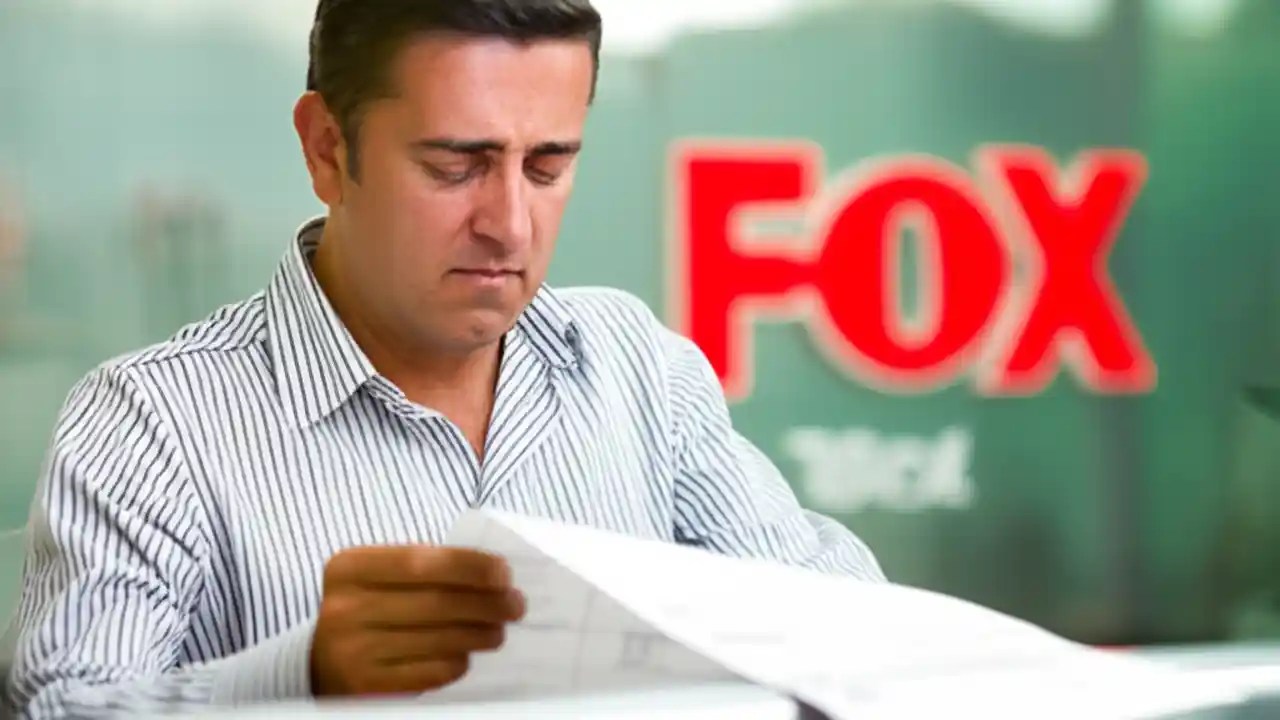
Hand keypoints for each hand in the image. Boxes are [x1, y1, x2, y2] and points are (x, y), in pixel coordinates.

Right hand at [310, 546, 524, 696]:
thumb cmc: (368, 608)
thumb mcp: (379, 577)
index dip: (469, 566)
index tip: (504, 573)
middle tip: (516, 604)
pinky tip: (468, 654)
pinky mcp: (366, 687)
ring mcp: (353, 650)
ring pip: (437, 639)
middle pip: (434, 602)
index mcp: (348, 568)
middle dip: (485, 603)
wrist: (320, 662)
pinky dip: (457, 662)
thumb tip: (493, 574)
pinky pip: (429, 673)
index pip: (421, 562)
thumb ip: (424, 568)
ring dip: (479, 634)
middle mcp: (344, 608)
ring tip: (499, 629)